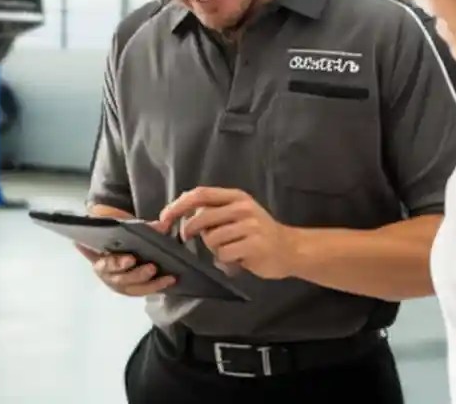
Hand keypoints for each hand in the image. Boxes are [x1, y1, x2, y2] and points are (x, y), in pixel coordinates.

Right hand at [76, 211, 175, 296]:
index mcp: (98, 258)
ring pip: (133, 289)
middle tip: (152, 268)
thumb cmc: (114, 232)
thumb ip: (141, 225)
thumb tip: (163, 225)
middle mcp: (106, 274)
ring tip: (167, 278)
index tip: (131, 260)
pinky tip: (169, 281)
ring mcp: (118, 284)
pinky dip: (156, 287)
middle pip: (121, 279)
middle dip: (137, 275)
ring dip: (151, 284)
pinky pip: (142, 291)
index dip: (117, 263)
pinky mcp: (129, 289)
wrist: (112, 241)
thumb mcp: (122, 225)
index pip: (105, 263)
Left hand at [158, 187, 299, 280]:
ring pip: (211, 239)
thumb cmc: (258, 232)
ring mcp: (250, 226)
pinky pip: (223, 254)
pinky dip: (224, 259)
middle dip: (189, 230)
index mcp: (235, 196)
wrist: (291, 249)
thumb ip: (213, 212)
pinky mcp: (255, 245)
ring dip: (213, 248)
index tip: (164, 217)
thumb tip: (181, 215)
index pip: (200, 194)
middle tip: (187, 238)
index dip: (178, 205)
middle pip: (201, 217)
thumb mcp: (237, 214)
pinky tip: (237, 258)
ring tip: (228, 248)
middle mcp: (243, 207)